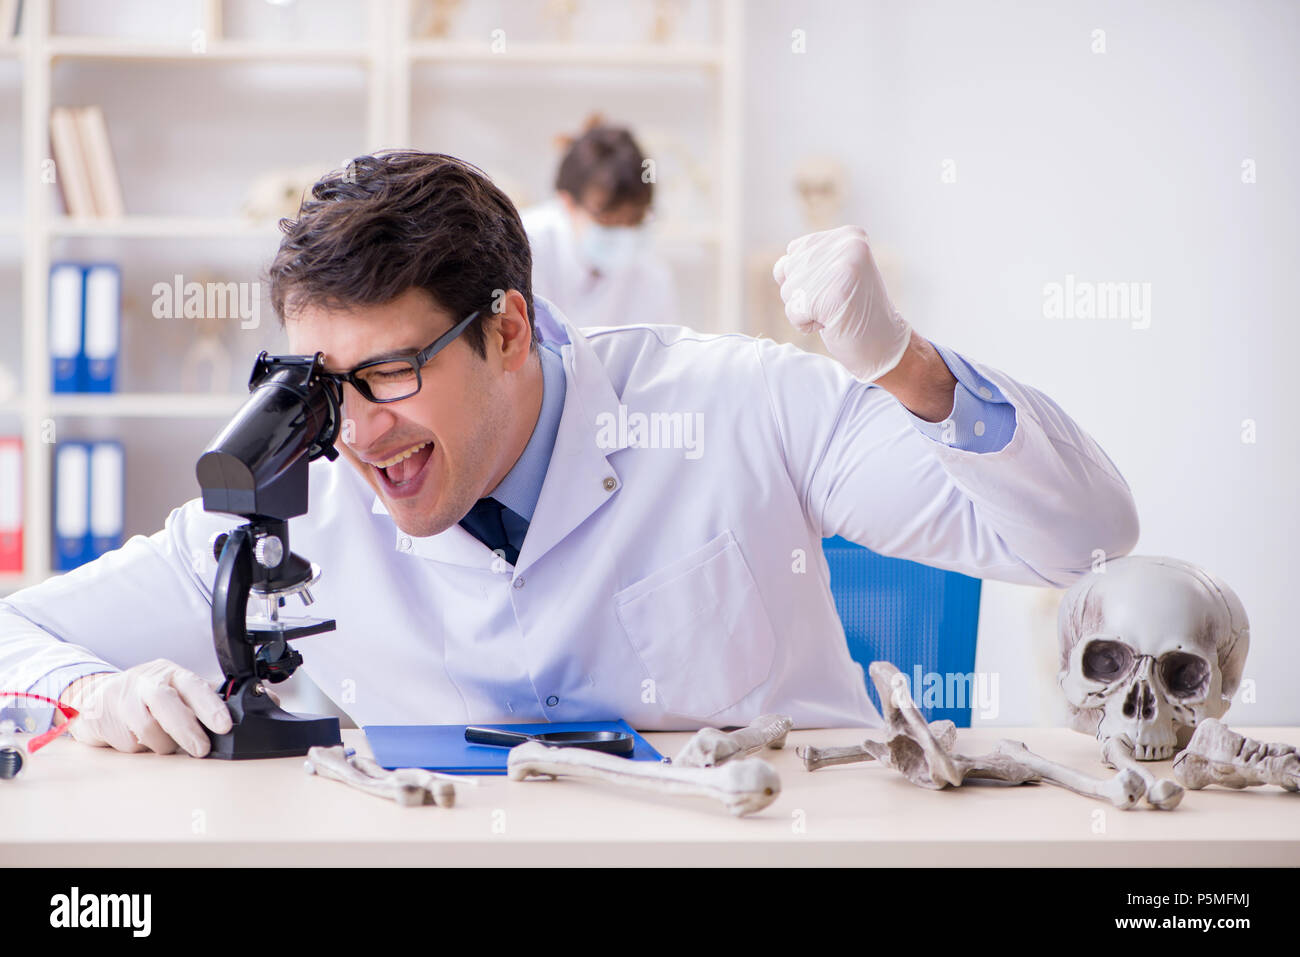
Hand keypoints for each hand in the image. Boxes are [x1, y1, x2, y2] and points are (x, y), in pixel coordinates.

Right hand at [59, 659, 232, 756]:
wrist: (95, 693)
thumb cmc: (144, 696)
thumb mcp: (173, 690)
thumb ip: (196, 703)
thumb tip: (226, 721)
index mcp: (169, 673)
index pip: (193, 685)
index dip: (210, 706)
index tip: (224, 726)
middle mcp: (144, 680)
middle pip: (165, 702)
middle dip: (187, 729)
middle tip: (201, 749)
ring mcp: (120, 697)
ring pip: (147, 728)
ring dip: (161, 744)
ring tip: (163, 742)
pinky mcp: (99, 715)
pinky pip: (126, 742)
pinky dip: (138, 748)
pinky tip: (135, 738)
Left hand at [772, 225, 912, 381]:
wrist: (884, 346)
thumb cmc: (856, 312)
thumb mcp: (834, 273)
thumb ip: (807, 259)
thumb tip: (781, 268)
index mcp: (849, 236)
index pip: (795, 251)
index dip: (807, 278)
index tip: (837, 289)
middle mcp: (845, 245)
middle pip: (789, 270)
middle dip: (804, 294)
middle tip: (837, 304)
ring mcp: (839, 270)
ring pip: (788, 290)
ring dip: (805, 310)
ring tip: (835, 312)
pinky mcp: (830, 296)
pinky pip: (792, 311)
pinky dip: (805, 324)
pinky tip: (831, 323)